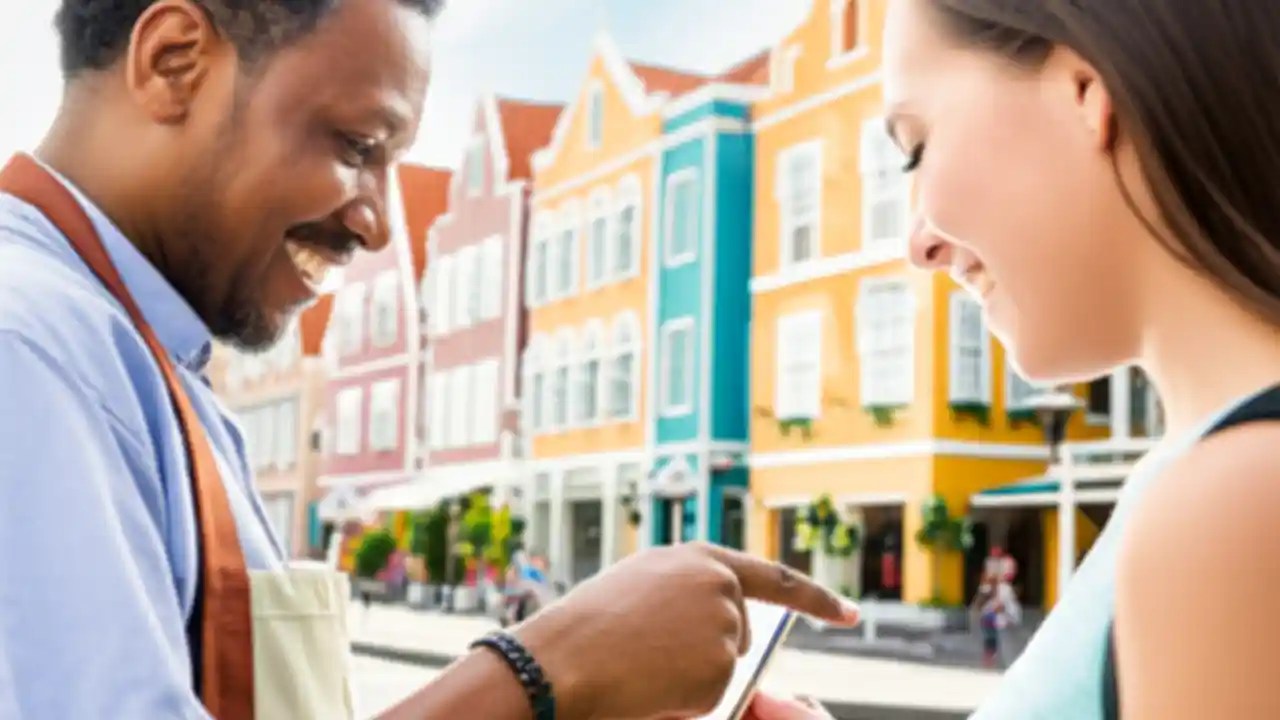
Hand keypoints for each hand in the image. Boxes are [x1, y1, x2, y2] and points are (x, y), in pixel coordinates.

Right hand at [512, 542, 857, 719]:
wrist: (562, 658)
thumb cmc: (586, 628)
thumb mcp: (639, 588)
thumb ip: (684, 594)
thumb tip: (721, 623)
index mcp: (698, 557)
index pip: (775, 577)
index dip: (816, 598)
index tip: (849, 613)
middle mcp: (720, 582)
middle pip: (741, 631)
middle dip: (711, 651)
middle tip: (652, 653)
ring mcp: (724, 620)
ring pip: (725, 665)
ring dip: (691, 674)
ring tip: (641, 661)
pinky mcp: (721, 662)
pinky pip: (715, 694)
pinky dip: (687, 698)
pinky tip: (652, 681)